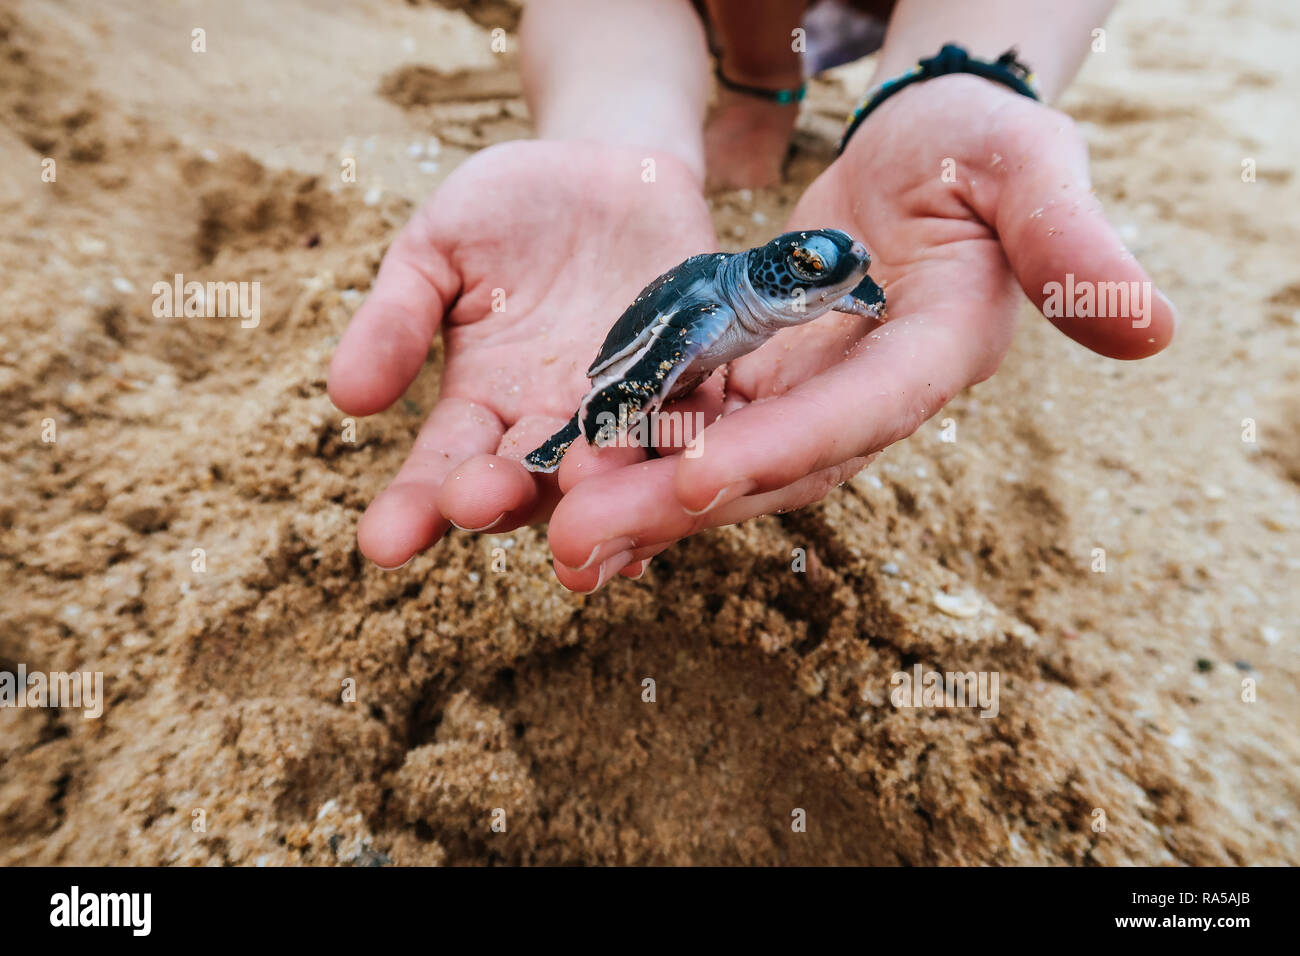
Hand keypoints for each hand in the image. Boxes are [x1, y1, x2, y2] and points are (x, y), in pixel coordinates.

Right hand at [328, 139, 716, 571]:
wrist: (611, 168)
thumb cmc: (509, 210)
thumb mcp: (437, 249)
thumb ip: (398, 319)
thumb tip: (347, 396)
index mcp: (482, 405)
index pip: (441, 467)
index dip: (412, 506)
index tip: (381, 543)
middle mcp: (553, 428)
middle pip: (524, 483)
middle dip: (497, 497)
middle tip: (475, 501)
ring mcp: (628, 414)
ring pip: (612, 472)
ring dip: (597, 493)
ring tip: (576, 498)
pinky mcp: (695, 385)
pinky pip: (693, 425)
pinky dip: (687, 450)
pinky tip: (681, 480)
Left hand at [545, 76, 1176, 585]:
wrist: (926, 156)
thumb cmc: (979, 149)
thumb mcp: (1027, 169)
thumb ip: (1071, 242)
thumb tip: (1154, 329)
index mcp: (934, 354)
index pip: (859, 413)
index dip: (782, 446)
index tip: (698, 478)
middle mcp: (867, 397)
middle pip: (771, 463)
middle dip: (676, 504)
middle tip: (578, 541)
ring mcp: (809, 398)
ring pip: (720, 463)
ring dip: (640, 503)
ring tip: (554, 535)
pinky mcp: (763, 383)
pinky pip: (696, 429)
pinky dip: (637, 459)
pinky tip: (567, 484)